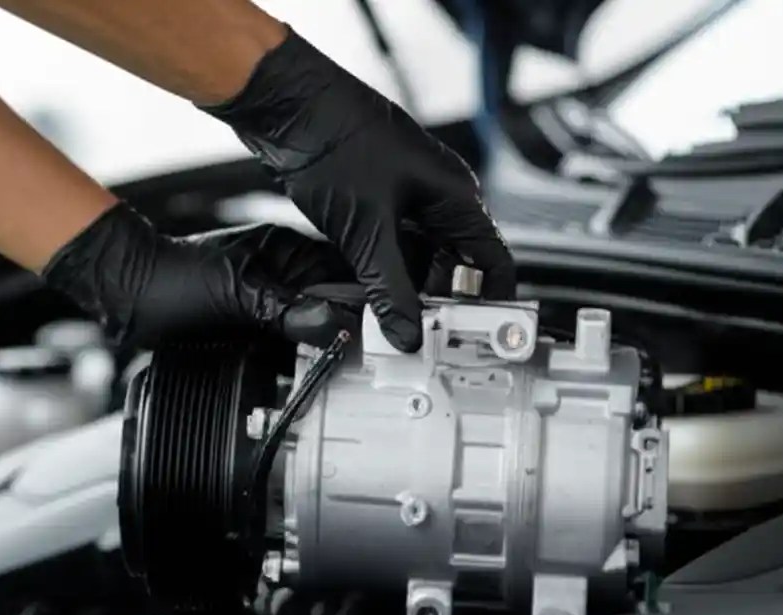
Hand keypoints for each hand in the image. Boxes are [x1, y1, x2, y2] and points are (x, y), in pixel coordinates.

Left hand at [42, 202, 354, 348]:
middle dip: (354, 329)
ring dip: (330, 343)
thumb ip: (286, 311)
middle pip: (339, 303)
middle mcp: (285, 271)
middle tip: (369, 359)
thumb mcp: (233, 296)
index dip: (369, 306)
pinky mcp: (257, 318)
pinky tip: (311, 366)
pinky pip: (296, 338)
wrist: (125, 294)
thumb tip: (336, 325)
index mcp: (287, 251)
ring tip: (347, 365)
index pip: (348, 277)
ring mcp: (272, 294)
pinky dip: (305, 353)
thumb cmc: (166, 282)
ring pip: (319, 323)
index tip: (385, 335)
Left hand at [203, 29, 515, 351]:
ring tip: (389, 320)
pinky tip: (367, 292)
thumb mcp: (367, 231)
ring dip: (407, 288)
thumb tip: (407, 331)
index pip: (493, 262)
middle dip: (438, 302)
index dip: (489, 303)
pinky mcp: (375, 199)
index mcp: (455, 196)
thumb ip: (390, 288)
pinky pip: (391, 246)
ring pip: (420, 258)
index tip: (476, 337)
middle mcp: (437, 195)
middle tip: (420, 336)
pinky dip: (383, 271)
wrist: (289, 108)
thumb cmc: (337, 142)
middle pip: (455, 265)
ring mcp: (406, 196)